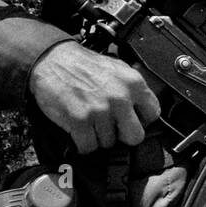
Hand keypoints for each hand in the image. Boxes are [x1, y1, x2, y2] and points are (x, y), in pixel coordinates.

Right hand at [28, 41, 161, 153]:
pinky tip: (80, 131)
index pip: (153, 114)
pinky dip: (83, 144)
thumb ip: (133, 88)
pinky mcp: (80, 121)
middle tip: (113, 128)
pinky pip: (88, 147)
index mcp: (133, 83)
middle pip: (135, 136)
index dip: (141, 119)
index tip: (132, 120)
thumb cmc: (83, 65)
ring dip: (98, 137)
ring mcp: (100, 111)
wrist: (52, 59)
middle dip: (123, 135)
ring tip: (90, 122)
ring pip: (108, 143)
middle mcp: (120, 98)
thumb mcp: (118, 68)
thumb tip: (143, 108)